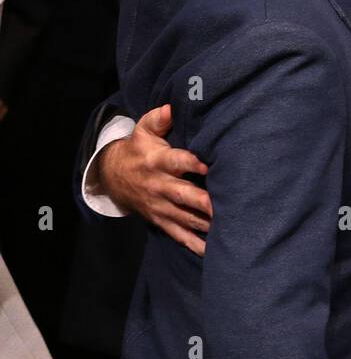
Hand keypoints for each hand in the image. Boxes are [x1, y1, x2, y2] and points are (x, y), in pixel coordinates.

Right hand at [97, 104, 212, 254]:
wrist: (113, 176)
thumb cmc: (139, 149)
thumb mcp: (143, 130)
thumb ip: (158, 119)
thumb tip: (171, 107)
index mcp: (157, 161)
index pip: (175, 161)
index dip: (190, 163)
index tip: (207, 166)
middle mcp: (159, 186)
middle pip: (183, 195)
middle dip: (203, 202)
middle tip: (224, 207)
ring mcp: (160, 206)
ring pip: (185, 218)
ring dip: (205, 225)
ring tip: (228, 230)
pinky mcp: (161, 221)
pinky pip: (180, 235)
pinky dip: (196, 245)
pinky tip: (214, 252)